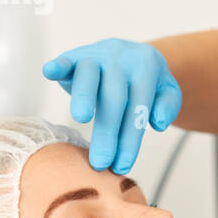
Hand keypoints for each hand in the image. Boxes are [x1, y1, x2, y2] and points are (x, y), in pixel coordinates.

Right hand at [42, 38, 180, 172]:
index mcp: (147, 68)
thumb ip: (168, 105)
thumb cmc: (147, 82)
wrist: (132, 52)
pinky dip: (57, 66)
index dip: (130, 139)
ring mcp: (98, 55)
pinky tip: (49, 72)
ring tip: (82, 119)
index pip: (139, 107)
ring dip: (85, 97)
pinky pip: (66, 60)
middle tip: (100, 163)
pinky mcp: (75, 55)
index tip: (121, 166)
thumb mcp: (167, 91)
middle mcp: (122, 59)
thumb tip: (157, 122)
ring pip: (90, 76)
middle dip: (108, 133)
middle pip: (115, 98)